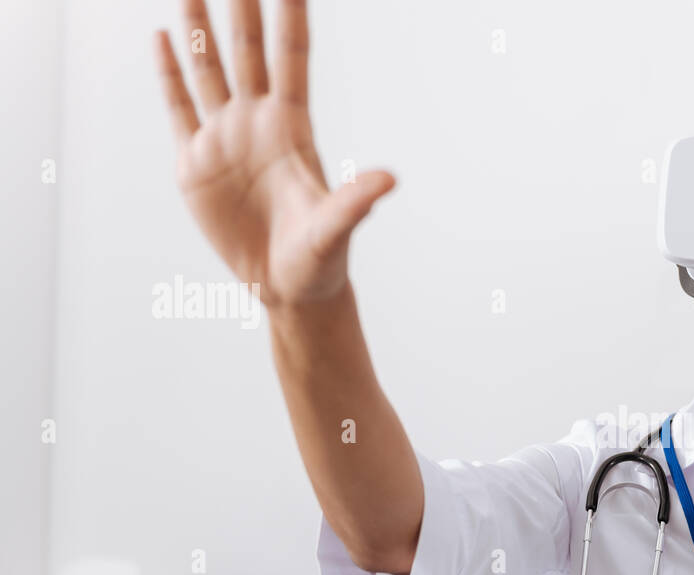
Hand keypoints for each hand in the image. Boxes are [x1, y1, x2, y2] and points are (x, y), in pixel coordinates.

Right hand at [153, 0, 395, 308]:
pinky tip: (163, 38)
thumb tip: (389, 179)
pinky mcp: (195, 164)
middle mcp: (257, 124)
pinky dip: (170, 74)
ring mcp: (225, 139)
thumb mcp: (336, 229)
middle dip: (241, 10)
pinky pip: (179, 109)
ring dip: (200, 30)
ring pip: (209, 71)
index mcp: (292, 130)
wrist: (288, 288)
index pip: (290, 60)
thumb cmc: (320, 260)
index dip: (289, 19)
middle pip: (246, 52)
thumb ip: (355, 201)